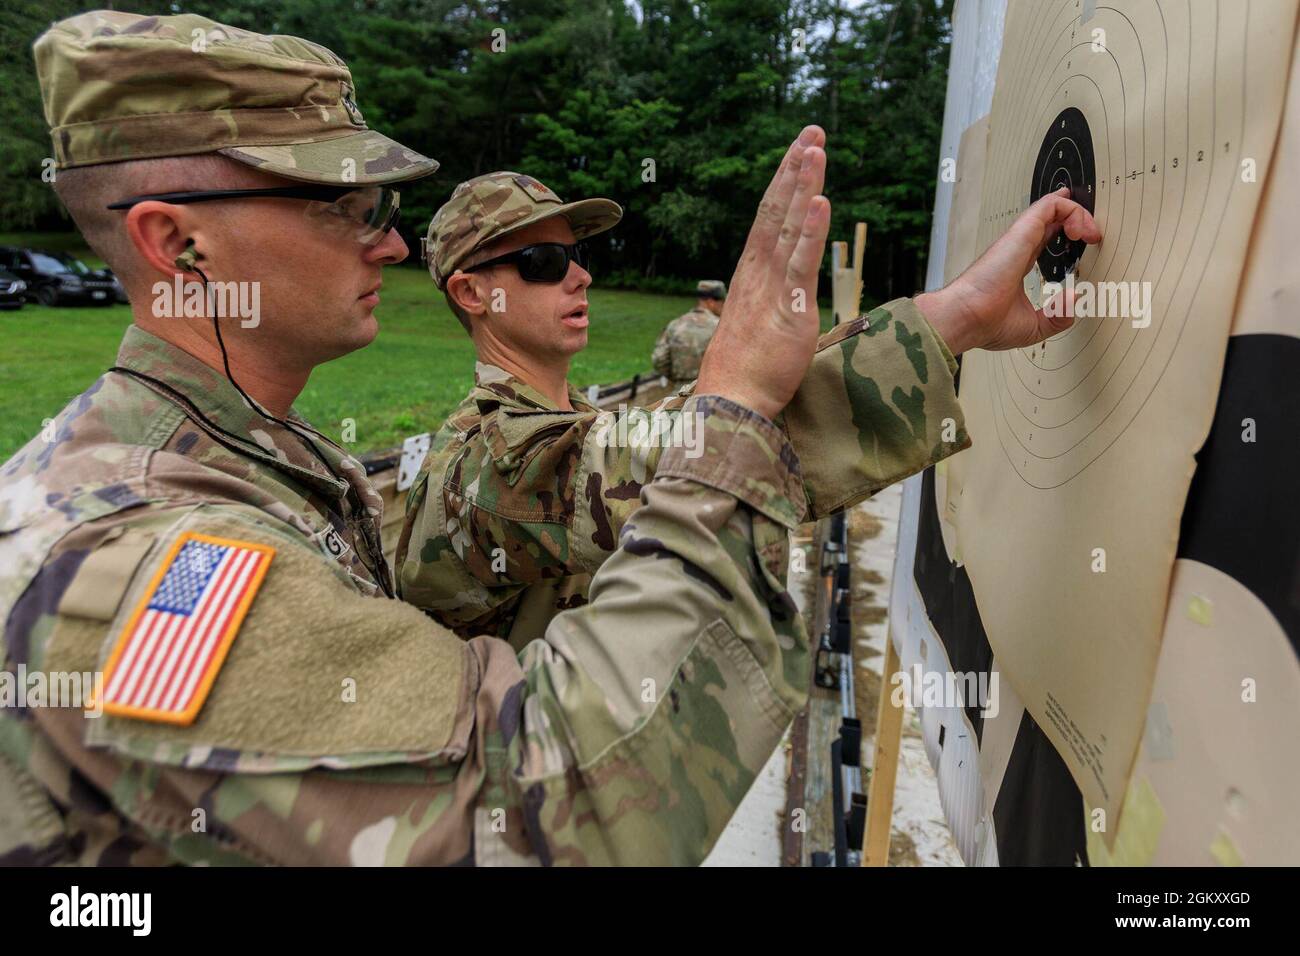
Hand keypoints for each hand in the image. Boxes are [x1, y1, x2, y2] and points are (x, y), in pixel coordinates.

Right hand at [696, 126, 830, 420]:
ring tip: (815, 149)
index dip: (783, 186)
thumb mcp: (756, 332)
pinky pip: (800, 263)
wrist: (729, 405)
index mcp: (749, 279)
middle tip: (811, 132)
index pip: (767, 222)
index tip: (797, 155)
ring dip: (802, 185)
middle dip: (794, 169)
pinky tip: (820, 200)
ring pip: (787, 227)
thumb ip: (769, 311)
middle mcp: (756, 276)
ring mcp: (770, 290)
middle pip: (775, 211)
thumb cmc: (742, 377)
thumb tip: (778, 307)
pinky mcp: (789, 311)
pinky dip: (811, 231)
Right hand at [916, 187, 1102, 353]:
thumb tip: (1074, 298)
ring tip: (1090, 232)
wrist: (966, 318)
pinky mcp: (1023, 231)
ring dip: (1078, 213)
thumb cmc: (986, 324)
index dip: (1062, 230)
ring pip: (1053, 207)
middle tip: (1093, 235)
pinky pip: (1051, 206)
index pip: (1042, 238)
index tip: (1084, 238)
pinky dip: (1072, 210)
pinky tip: (1080, 229)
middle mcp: (1017, 248)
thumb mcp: (1033, 327)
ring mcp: (1019, 238)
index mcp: (1017, 266)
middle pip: (1049, 219)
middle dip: (1076, 219)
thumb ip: (1056, 316)